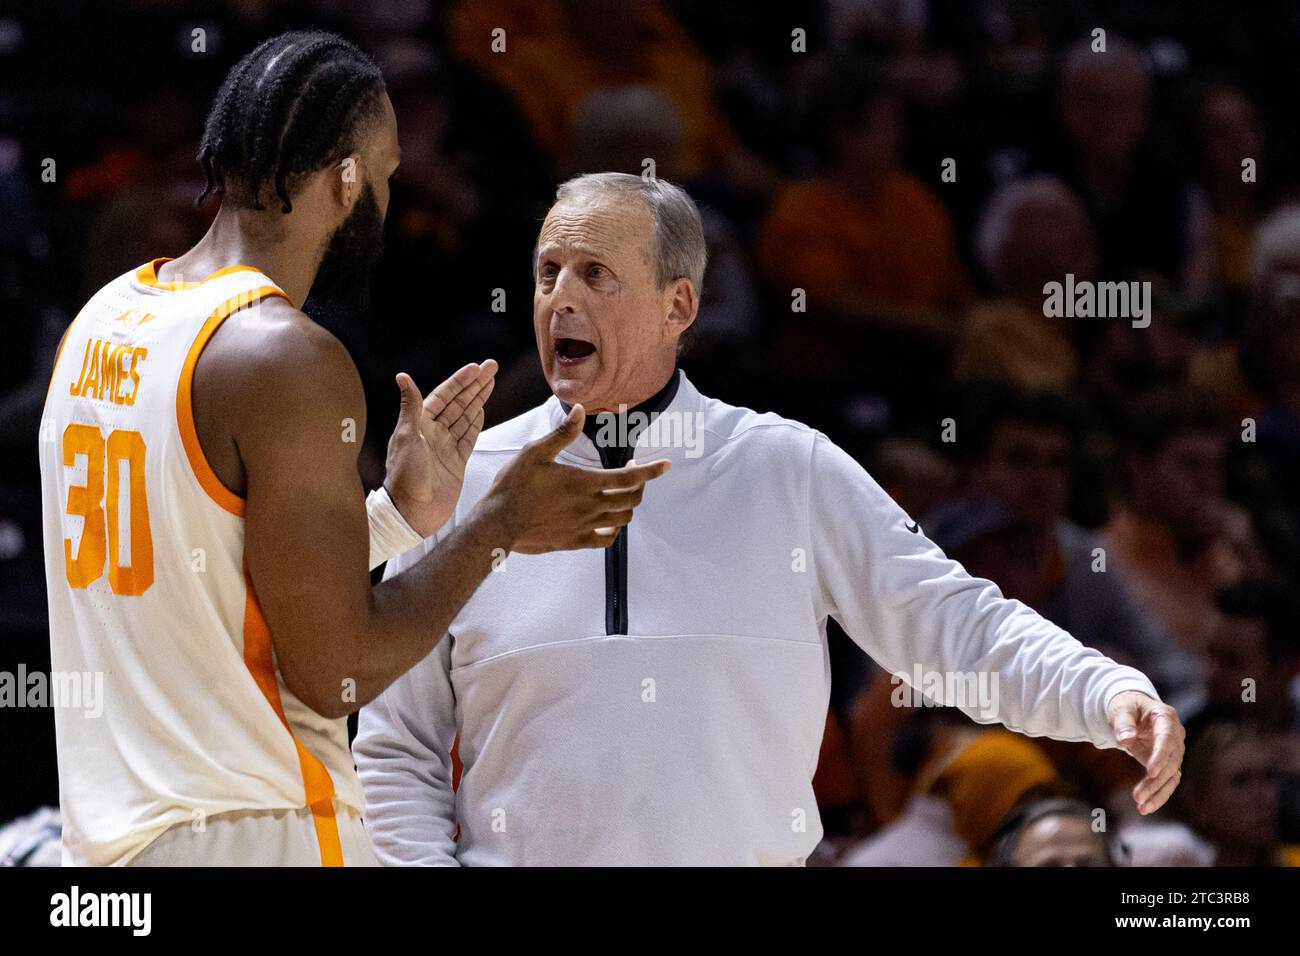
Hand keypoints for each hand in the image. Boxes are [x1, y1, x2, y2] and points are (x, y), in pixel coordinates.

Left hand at [384, 360, 496, 536]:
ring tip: (491, 382)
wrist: (412, 513)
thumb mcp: (407, 437)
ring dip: (478, 399)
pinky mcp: (456, 463)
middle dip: (475, 384)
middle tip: (492, 366)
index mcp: (420, 424)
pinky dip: (476, 423)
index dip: (460, 381)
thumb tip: (402, 376)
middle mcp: (433, 433)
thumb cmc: (405, 476)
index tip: (476, 367)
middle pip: (458, 403)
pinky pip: (469, 438)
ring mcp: (446, 447)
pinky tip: (482, 410)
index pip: (444, 396)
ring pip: (465, 417)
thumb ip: (410, 407)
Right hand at [480, 404, 670, 553]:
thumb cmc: (513, 486)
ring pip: (622, 520)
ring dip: (628, 506)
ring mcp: (584, 526)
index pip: (628, 477)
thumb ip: (562, 433)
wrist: (498, 524)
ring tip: (622, 496)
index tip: (667, 465)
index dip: (652, 471)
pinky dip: (614, 531)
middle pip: (631, 499)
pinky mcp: (574, 541)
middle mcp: (589, 506)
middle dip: (640, 486)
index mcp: (583, 482)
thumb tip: (580, 410)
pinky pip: (606, 540)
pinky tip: (609, 523)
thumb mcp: (535, 452)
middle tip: (635, 475)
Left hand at [1107, 691, 1184, 814]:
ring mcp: (1174, 750)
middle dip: (1155, 780)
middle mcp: (1175, 735)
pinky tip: (1146, 807)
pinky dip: (1158, 794)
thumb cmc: (1126, 706)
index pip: (1167, 738)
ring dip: (1158, 792)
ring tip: (1142, 807)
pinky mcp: (1168, 763)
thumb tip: (1125, 740)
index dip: (1160, 755)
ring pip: (1172, 775)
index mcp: (1165, 717)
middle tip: (1137, 797)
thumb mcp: (1121, 708)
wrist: (1131, 711)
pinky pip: (1167, 781)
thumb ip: (1123, 723)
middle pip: (1171, 761)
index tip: (1151, 772)